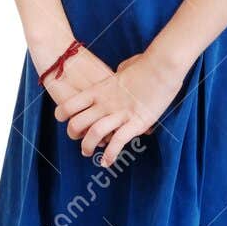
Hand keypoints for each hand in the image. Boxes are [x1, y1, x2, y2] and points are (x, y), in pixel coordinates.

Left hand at [54, 48, 187, 163]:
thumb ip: (117, 76)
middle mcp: (104, 103)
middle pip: (76, 124)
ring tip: (88, 153)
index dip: (63, 116)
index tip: (68, 121)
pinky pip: (118, 142)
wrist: (164, 65)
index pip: (69, 106)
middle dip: (74, 136)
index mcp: (99, 90)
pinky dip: (110, 155)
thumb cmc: (147, 63)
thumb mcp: (124, 68)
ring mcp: (120, 113)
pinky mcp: (136, 122)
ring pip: (93, 135)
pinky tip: (106, 162)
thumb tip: (121, 74)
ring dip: (87, 147)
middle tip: (80, 141)